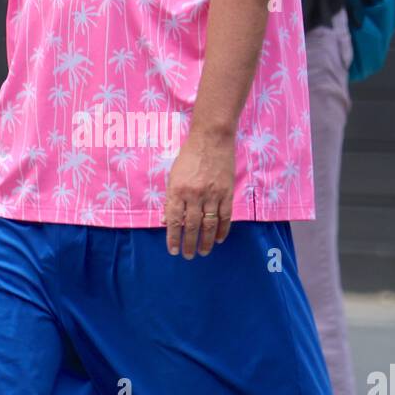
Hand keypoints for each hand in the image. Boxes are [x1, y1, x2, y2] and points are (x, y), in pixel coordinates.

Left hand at [164, 131, 234, 257]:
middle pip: (191, 226)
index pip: (174, 220)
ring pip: (209, 224)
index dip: (173, 238)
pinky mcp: (226, 192)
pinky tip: (220, 239)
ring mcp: (212, 194)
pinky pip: (225, 216)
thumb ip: (171, 198)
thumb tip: (167, 220)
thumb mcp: (173, 176)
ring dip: (206, 241)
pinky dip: (223, 229)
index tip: (173, 250)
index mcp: (177, 190)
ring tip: (204, 252)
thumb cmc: (188, 156)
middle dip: (189, 243)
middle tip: (188, 255)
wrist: (211, 139)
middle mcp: (194, 195)